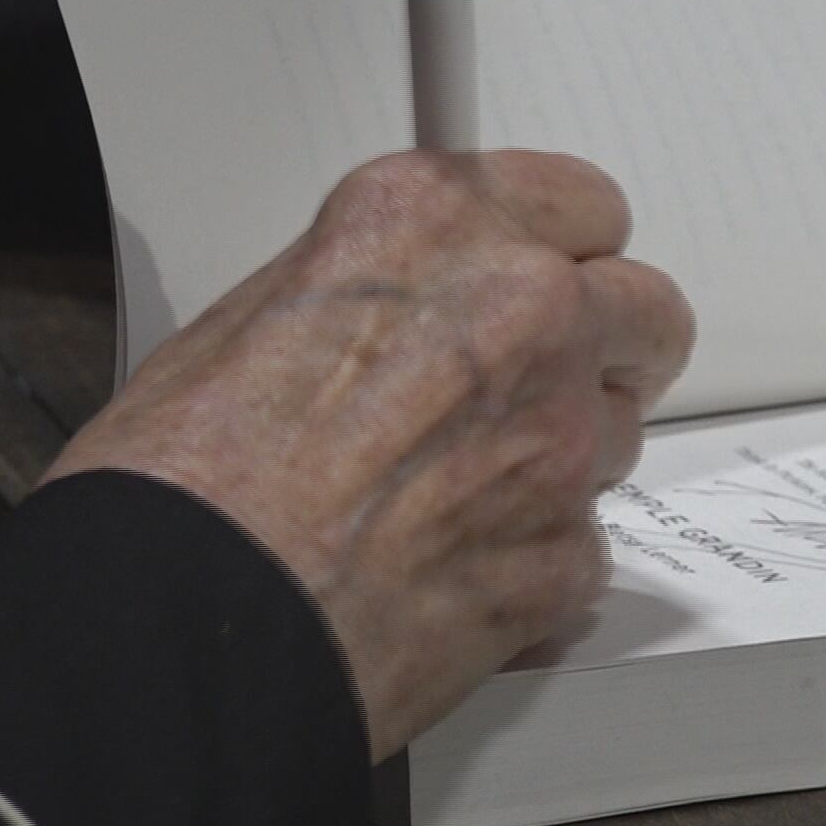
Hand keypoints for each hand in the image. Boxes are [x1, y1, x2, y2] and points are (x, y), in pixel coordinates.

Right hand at [44, 149, 693, 759]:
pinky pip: (588, 544)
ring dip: (565, 453)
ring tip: (461, 492)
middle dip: (604, 343)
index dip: (563, 250)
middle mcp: (522, 309)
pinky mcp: (570, 548)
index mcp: (435, 223)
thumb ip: (378, 290)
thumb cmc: (183, 483)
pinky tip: (453, 571)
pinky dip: (538, 560)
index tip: (553, 273)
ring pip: (621, 427)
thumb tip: (409, 307)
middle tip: (536, 382)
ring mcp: (559, 433)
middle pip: (643, 305)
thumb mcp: (252, 315)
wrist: (190, 624)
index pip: (580, 202)